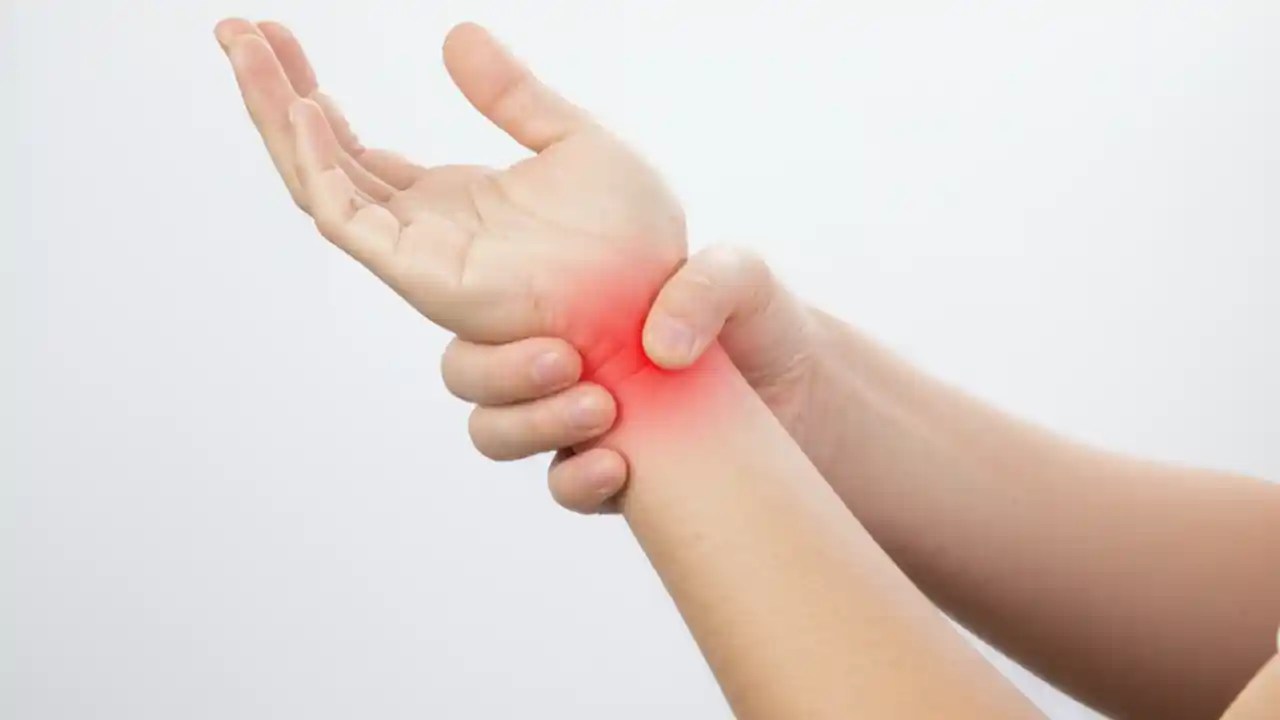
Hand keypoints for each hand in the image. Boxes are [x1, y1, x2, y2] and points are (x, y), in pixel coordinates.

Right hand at [215, 19, 685, 379]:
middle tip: (233, 29)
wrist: (664, 300)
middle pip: (321, 161)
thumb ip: (513, 94)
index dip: (306, 93)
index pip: (352, 147)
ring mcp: (421, 257)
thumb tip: (456, 34)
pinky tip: (306, 110)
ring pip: (321, 186)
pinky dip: (321, 169)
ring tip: (245, 46)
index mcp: (448, 203)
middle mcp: (422, 233)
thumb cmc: (635, 242)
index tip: (273, 34)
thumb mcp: (574, 140)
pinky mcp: (432, 279)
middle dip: (272, 97)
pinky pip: (355, 224)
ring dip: (279, 118)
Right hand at [443, 245, 824, 512]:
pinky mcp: (607, 475)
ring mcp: (575, 422)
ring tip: (601, 412)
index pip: (487, 308)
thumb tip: (657, 346)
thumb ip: (708, 285)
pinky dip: (576, 482)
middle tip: (568, 365)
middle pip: (472, 377)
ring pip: (497, 433)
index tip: (553, 330)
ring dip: (531, 426)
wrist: (809, 398)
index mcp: (567, 302)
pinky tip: (620, 469)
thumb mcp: (744, 281)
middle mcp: (557, 360)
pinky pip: (563, 487)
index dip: (490, 322)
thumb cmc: (761, 323)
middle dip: (502, 375)